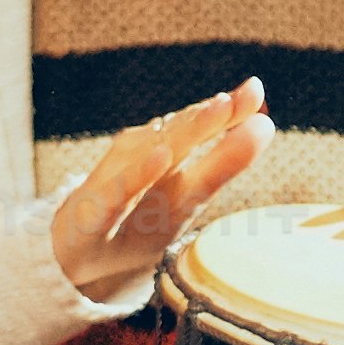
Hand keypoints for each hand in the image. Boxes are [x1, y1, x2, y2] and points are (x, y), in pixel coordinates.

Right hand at [51, 79, 271, 305]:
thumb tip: (267, 122)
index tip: (256, 89)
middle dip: (205, 118)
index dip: (226, 111)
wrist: (76, 255)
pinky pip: (118, 193)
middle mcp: (140, 163)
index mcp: (167, 159)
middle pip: (176, 136)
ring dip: (180, 135)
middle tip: (237, 98)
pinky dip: (138, 175)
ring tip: (215, 113)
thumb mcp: (185, 198)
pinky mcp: (93, 213)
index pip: (197, 128)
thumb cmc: (136, 222)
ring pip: (149, 155)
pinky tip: (162, 159)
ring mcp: (116, 184)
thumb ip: (223, 159)